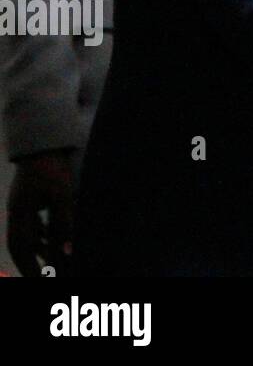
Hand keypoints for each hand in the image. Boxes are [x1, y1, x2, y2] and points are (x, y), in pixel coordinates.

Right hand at [7, 150, 75, 276]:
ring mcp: (22, 205)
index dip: (28, 267)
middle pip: (20, 245)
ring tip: (53, 265)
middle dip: (30, 264)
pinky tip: (53, 242)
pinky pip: (33, 224)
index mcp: (19, 212)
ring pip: (27, 235)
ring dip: (39, 250)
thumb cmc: (52, 167)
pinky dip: (43, 236)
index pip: (21, 248)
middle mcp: (17, 211)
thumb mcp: (61, 194)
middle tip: (43, 277)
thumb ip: (63, 222)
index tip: (40, 280)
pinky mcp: (31, 199)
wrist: (44, 141)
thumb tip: (66, 250)